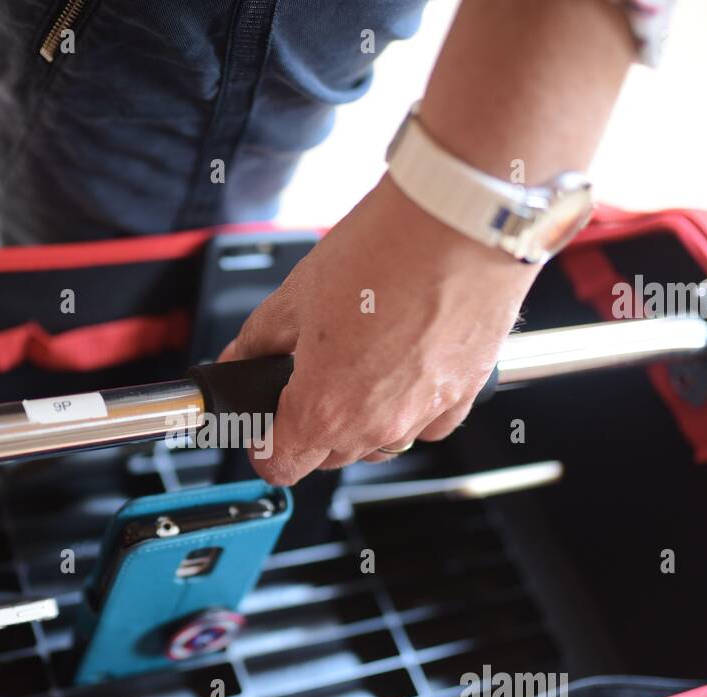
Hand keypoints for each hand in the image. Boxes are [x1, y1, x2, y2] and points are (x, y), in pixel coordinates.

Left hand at [219, 174, 540, 485]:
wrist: (460, 221)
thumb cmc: (384, 250)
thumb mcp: (297, 292)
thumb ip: (260, 338)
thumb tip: (242, 355)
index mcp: (325, 408)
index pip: (281, 465)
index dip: (262, 448)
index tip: (263, 426)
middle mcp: (376, 424)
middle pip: (328, 456)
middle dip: (309, 427)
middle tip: (306, 377)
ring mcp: (423, 413)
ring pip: (378, 444)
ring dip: (359, 419)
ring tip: (357, 360)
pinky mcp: (463, 395)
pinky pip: (426, 424)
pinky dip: (407, 406)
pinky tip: (400, 363)